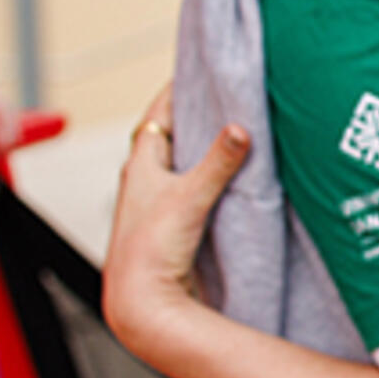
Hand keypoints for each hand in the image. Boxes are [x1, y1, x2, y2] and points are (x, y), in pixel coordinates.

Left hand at [100, 85, 251, 369]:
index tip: (195, 73)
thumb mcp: (189, 197)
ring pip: (177, 169)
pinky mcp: (169, 229)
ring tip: (228, 139)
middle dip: (190, 121)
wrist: (142, 303)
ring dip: (198, 155)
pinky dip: (205, 182)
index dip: (174, 94)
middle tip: (219, 101)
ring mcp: (154, 208)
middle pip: (166, 141)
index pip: (155, 118)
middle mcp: (142, 185)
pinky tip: (226, 186)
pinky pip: (189, 193)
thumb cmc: (150, 252)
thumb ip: (217, 163)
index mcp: (139, 168)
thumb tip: (239, 128)